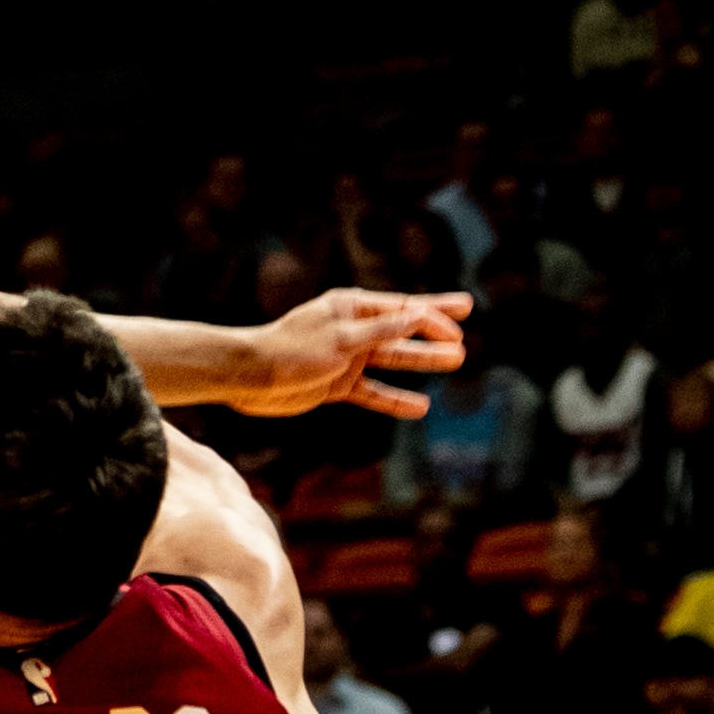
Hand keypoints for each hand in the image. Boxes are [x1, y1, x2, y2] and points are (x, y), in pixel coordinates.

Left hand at [227, 289, 473, 424]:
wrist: (250, 378)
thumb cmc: (291, 349)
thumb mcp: (341, 338)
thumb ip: (382, 330)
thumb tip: (418, 315)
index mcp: (351, 307)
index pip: (401, 308)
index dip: (433, 313)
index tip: (460, 322)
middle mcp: (353, 330)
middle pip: (402, 332)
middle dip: (433, 335)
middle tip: (464, 341)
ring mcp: (347, 358)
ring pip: (392, 360)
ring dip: (421, 361)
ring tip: (456, 362)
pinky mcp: (337, 384)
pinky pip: (373, 392)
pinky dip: (394, 399)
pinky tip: (419, 406)